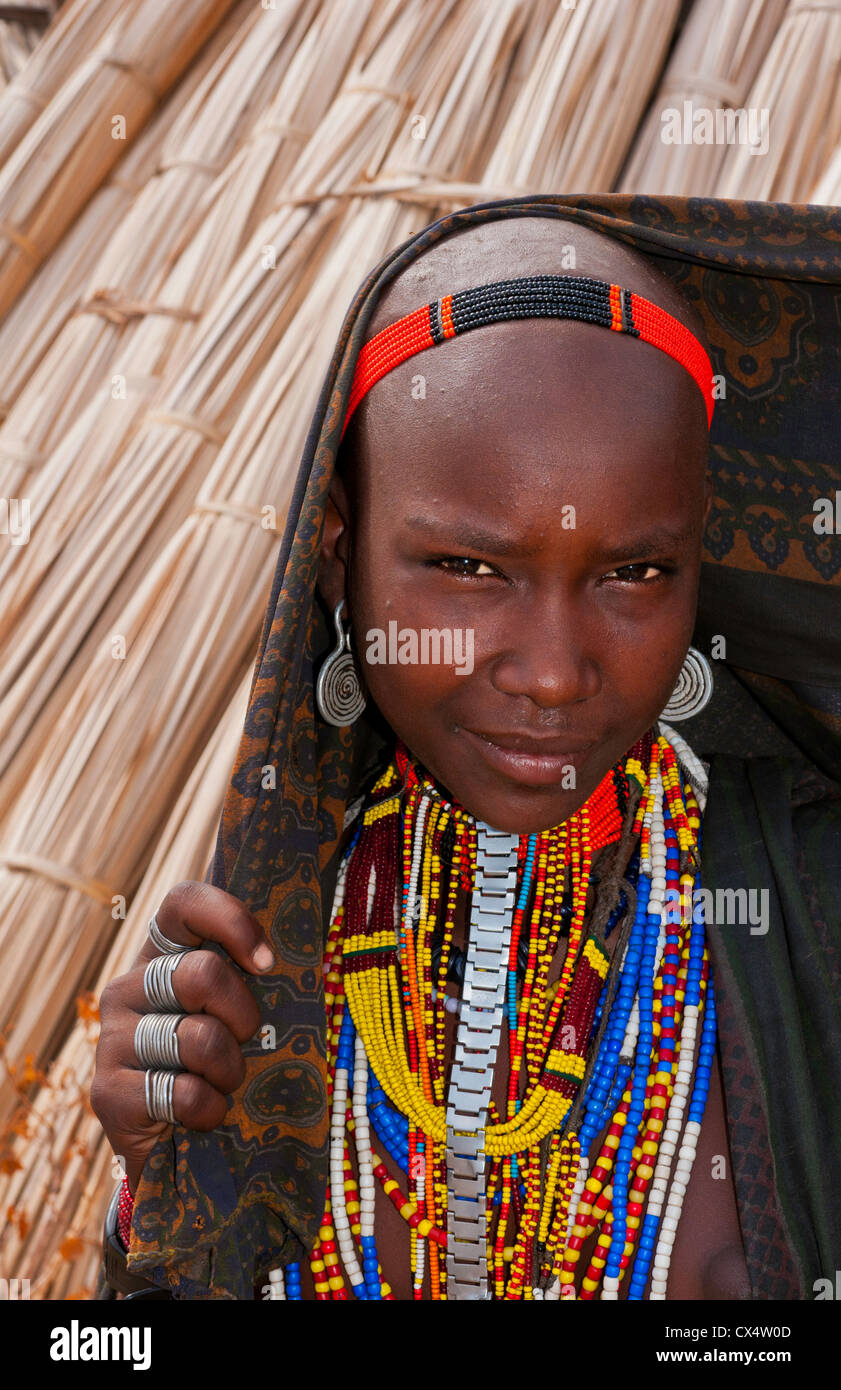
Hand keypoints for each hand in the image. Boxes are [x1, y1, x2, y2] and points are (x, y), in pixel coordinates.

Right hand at [91, 881, 273, 1195]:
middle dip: (243, 1015)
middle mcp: (128, 989)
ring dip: (230, 1071)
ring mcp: (112, 1039)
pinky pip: (182, 1092)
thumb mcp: (236, 1016)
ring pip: (198, 1038)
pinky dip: (210, 1110)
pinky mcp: (108, 1092)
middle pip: (201, 973)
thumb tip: (313, 951)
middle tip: (247, 1042)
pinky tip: (203, 1116)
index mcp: (160, 958)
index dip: (229, 920)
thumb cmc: (220, 1068)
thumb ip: (252, 980)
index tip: (265, 963)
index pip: (182, 903)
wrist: (177, 1152)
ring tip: (225, 1085)